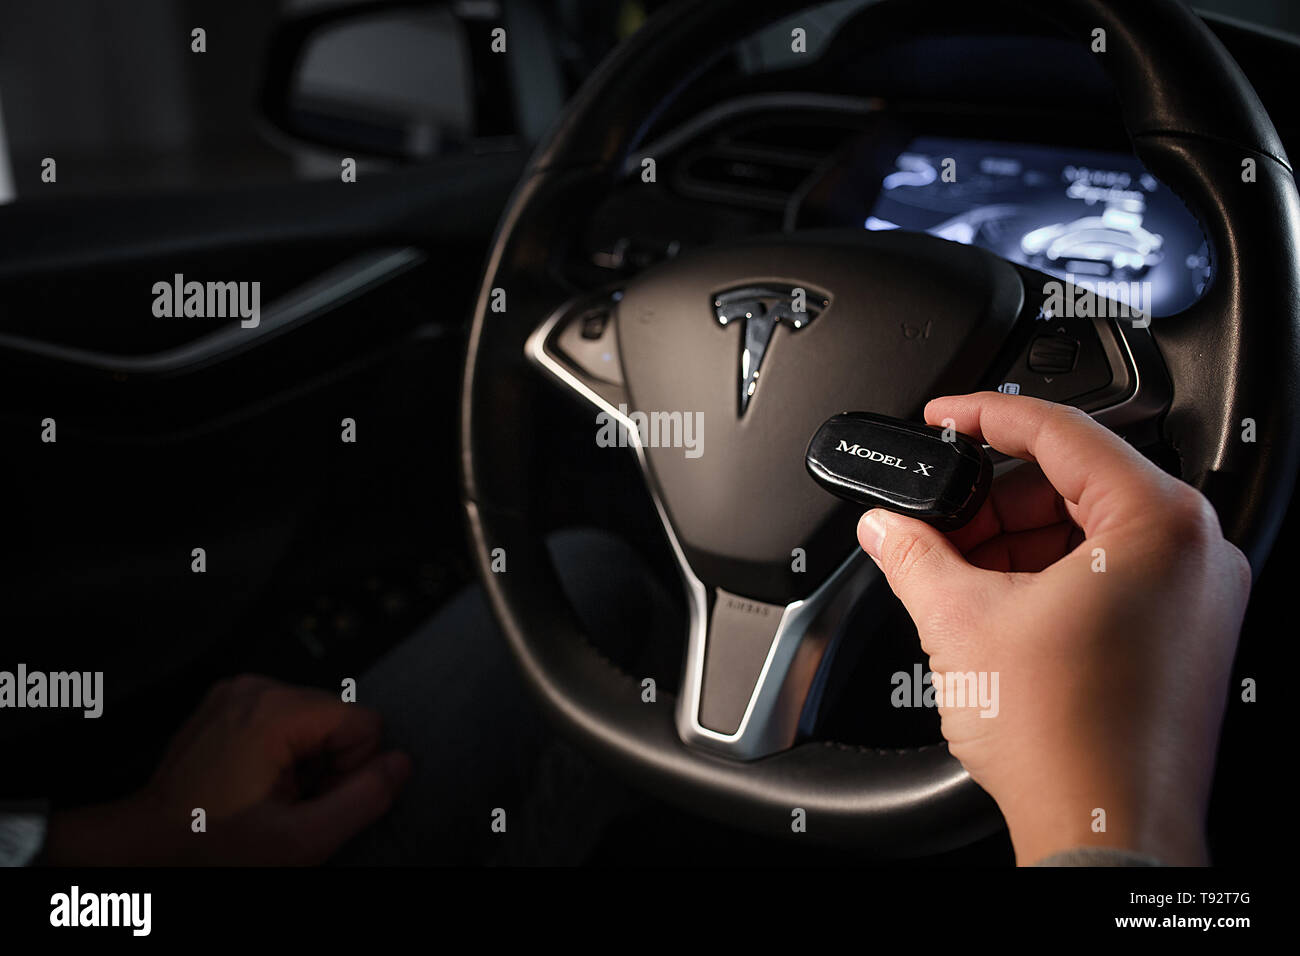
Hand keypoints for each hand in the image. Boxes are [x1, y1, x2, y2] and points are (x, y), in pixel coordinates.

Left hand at [44, 675, 410, 864]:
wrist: (147, 846)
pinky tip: (257, 781)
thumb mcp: (300, 840)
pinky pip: (286, 718)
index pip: (364, 722)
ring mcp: (238, 692)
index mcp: (274, 711)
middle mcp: (255, 688)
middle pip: (339, 717)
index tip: (312, 800)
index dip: (350, 771)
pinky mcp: (229, 702)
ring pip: (315, 719)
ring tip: (271, 794)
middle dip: (326, 765)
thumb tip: (401, 765)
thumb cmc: (209, 846)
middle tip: (289, 803)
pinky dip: (282, 751)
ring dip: (305, 761)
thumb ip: (363, 800)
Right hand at [856, 392, 1249, 865]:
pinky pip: (1112, 570)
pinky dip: (1049, 571)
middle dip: (994, 495)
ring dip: (1016, 536)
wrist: (1106, 833)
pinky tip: (994, 598)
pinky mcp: (1183, 634)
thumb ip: (912, 552)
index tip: (945, 415)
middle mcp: (1194, 550)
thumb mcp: (961, 621)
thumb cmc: (1069, 743)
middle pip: (1076, 478)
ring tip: (955, 568)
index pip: (1061, 429)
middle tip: (935, 515)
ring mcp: (1195, 595)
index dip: (985, 414)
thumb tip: (884, 525)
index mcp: (1157, 523)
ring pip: (1091, 526)